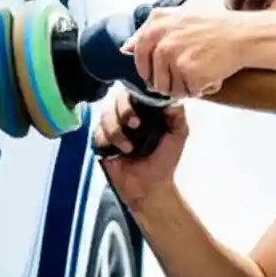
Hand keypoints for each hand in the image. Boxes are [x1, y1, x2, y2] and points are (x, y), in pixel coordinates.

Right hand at [92, 90, 187, 206]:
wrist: (150, 185)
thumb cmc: (164, 159)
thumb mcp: (178, 134)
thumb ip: (177, 114)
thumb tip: (170, 96)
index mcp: (143, 109)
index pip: (133, 91)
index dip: (134, 94)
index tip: (142, 107)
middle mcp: (125, 114)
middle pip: (115, 98)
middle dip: (123, 111)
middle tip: (135, 125)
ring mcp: (111, 127)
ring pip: (104, 115)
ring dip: (116, 130)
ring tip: (129, 147)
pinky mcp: (100, 141)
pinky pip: (97, 132)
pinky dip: (107, 140)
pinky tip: (119, 152)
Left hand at [122, 4, 247, 97]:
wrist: (244, 36)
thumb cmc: (216, 24)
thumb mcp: (181, 14)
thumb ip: (152, 28)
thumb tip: (125, 47)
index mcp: (157, 23)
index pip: (138, 52)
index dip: (148, 66)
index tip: (159, 70)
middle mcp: (161, 39)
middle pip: (152, 77)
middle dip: (168, 81)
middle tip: (188, 71)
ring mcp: (173, 56)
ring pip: (168, 88)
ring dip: (183, 87)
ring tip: (201, 71)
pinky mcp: (187, 72)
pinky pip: (185, 92)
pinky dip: (198, 89)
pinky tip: (210, 76)